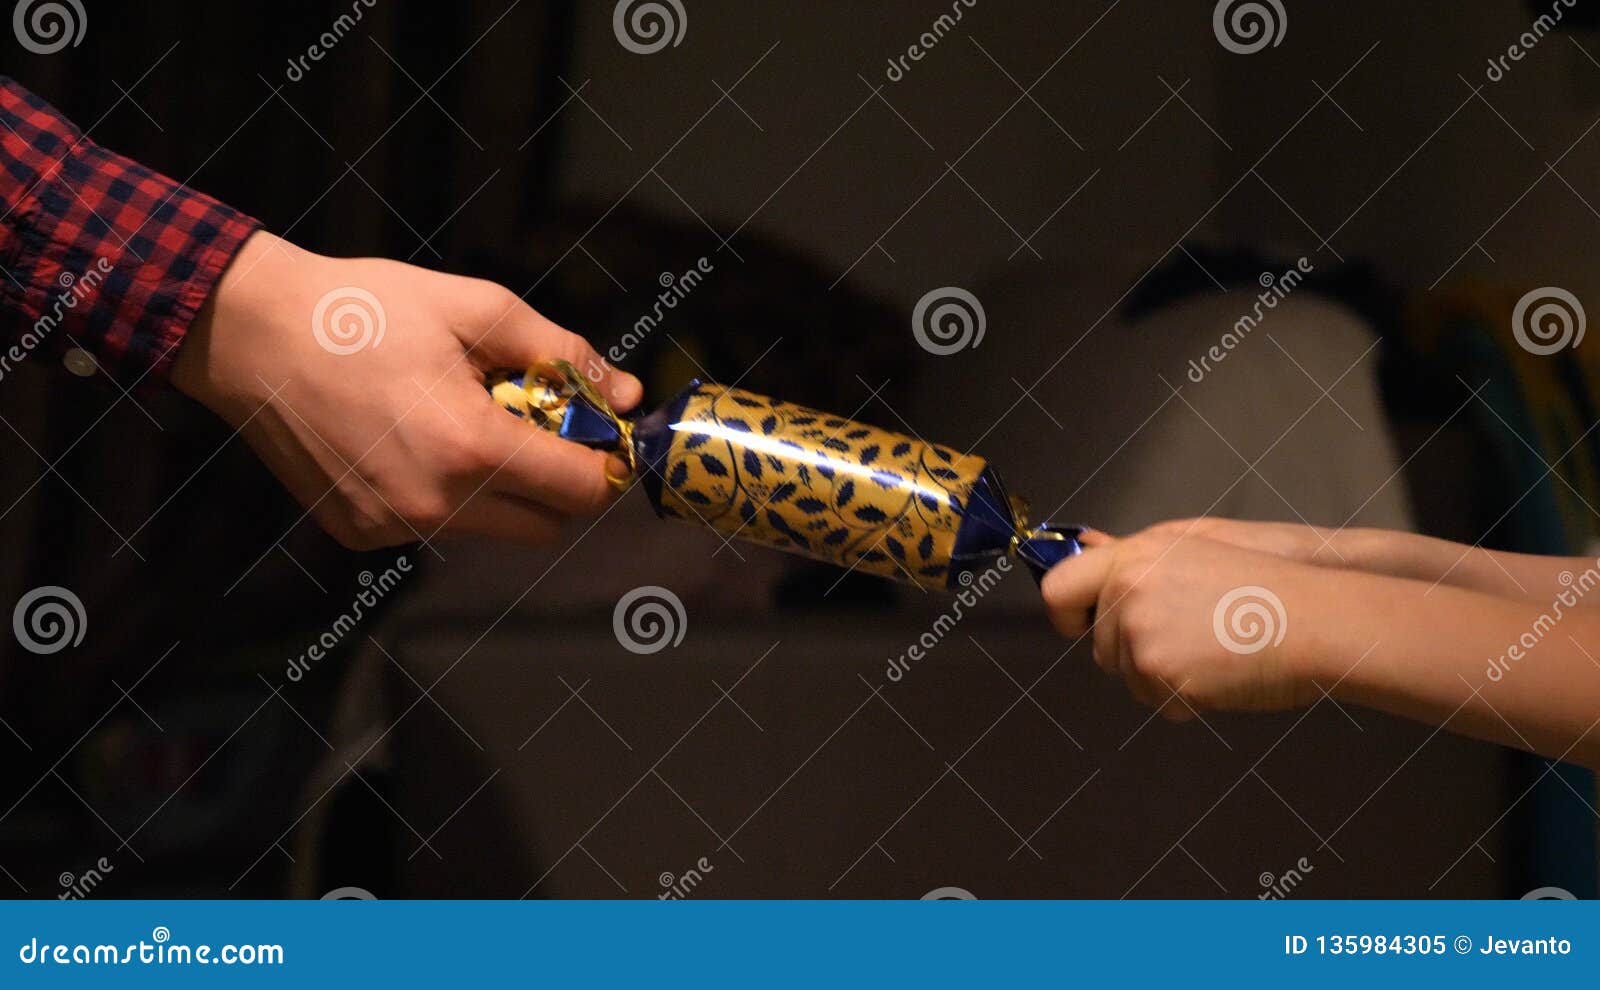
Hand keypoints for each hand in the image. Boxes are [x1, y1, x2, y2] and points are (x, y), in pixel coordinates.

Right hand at [172, 230, 641, 549]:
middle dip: (560, 481)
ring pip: (494, 529)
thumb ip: (564, 354)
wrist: (249, 334)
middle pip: (548, 525)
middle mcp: (435, 505)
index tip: (601, 431)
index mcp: (471, 449)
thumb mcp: (479, 309)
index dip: (606, 462)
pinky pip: (437, 528)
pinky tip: (413, 439)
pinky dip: (448, 495)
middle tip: (536, 422)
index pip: (582, 492)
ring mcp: (393, 527)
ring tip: (464, 421)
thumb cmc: (366, 309)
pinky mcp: (360, 533)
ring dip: (504, 488)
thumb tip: (625, 394)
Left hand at [1042, 524, 1328, 719]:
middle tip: (1191, 638)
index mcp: (1133, 558)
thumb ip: (1134, 552)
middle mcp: (1127, 595)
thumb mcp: (1197, 544)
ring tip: (1214, 650)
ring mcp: (1142, 638)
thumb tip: (1086, 546)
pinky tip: (1222, 674)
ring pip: (1129, 677)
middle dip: (1134, 651)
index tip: (1082, 625)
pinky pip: (1159, 703)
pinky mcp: (1162, 677)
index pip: (1059, 588)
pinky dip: (1186, 699)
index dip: (1066, 614)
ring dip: (1162, 676)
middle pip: (1100, 645)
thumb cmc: (1267, 582)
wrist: (1317, 621)